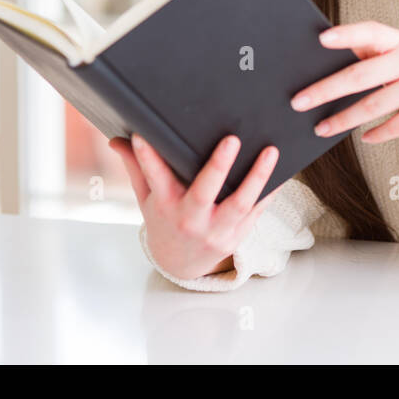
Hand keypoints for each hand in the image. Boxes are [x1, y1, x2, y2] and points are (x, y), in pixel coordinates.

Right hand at [109, 132, 279, 279]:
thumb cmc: (164, 220)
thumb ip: (136, 167)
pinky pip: (258, 211)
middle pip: (204, 192)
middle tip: (231, 139)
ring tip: (270, 151)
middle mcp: (190, 218)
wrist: (181, 263)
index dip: (147, 156)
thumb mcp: (146, 198)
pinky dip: (270, 192)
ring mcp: (217, 228)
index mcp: (165, 205)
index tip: (144, 135)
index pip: (154, 177)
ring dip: (257, 177)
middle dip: (218, 166)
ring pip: (240, 202)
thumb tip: (115, 139)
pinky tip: (283, 171)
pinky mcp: (238, 232)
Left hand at [290, 20, 398, 143]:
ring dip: (342, 119)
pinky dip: (375, 134)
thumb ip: (377, 54)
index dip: (346, 34)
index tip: (321, 39)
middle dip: (325, 89)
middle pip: (360, 75)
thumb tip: (333, 56)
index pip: (371, 32)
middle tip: (300, 100)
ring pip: (372, 105)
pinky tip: (364, 138)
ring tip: (321, 127)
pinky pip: (393, 126)